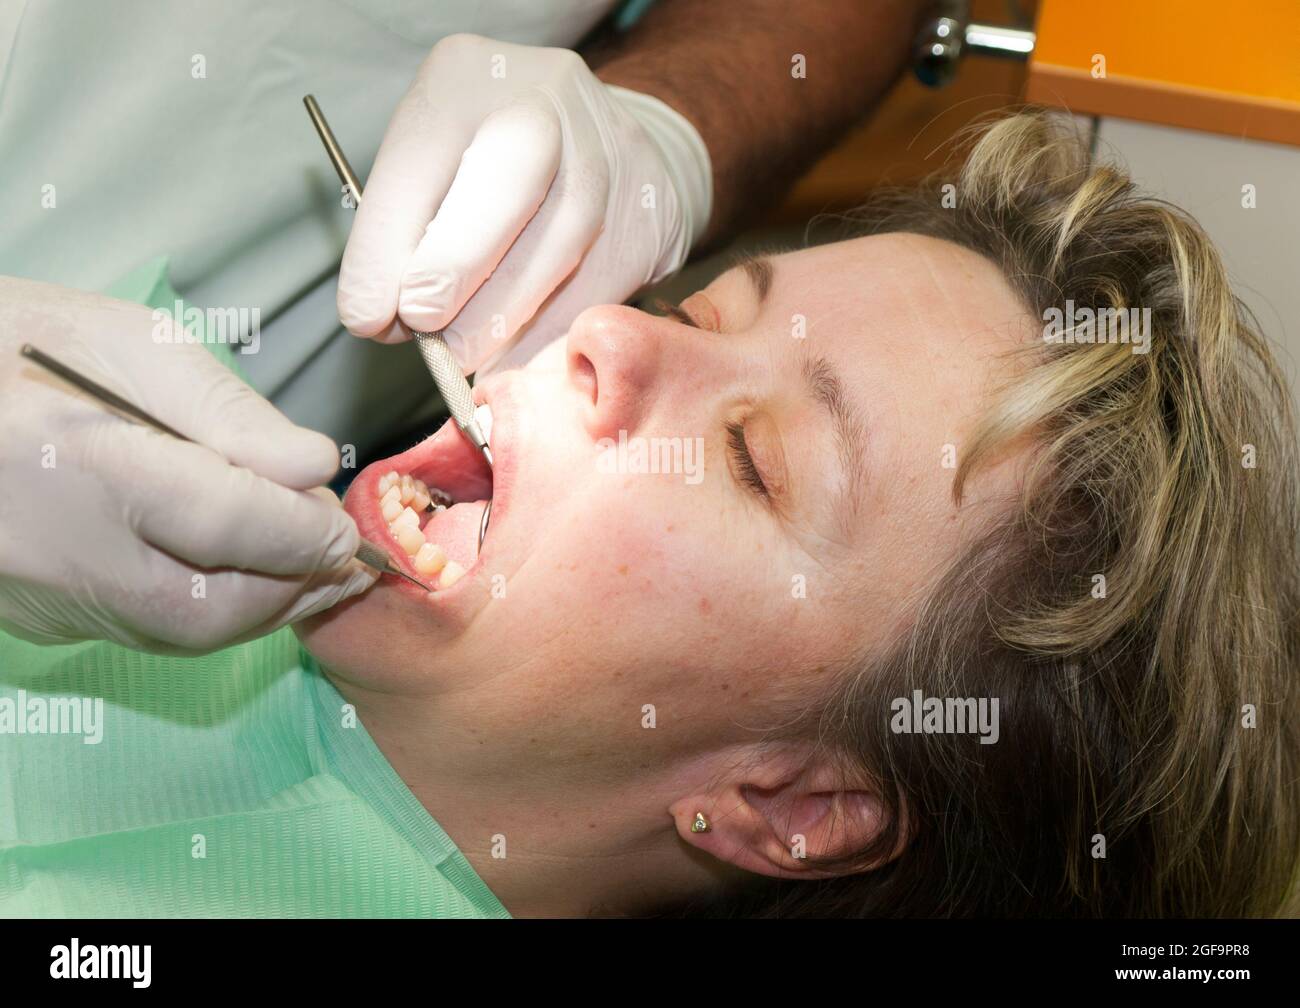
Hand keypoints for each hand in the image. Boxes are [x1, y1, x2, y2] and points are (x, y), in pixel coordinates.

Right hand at [0, 277, 376, 654]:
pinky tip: (243, 575)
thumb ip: (224, 409)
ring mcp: (34, 597)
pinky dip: (212, 610)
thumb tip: (311, 469)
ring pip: (182, 633)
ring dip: (264, 607)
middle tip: (344, 554)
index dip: (301, 530)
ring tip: (310, 566)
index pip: (222, 520)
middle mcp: (49, 550)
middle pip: (210, 605)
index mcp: (71, 462)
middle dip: (295, 585)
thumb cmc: (11, 344)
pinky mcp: (33, 618)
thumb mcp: (121, 340)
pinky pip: (145, 631)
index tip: (344, 521)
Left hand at [337, 33, 711, 374]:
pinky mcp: (651, 211)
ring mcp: (612, 151)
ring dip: (504, 313)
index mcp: (468, 76)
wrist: (598, 142)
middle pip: (510, 180)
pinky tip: (515, 355)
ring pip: (565, 239)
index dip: (385, 250)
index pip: (419, 161)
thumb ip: (405, 232)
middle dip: (456, 266)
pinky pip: (602, 283)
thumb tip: (387, 321)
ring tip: (462, 353)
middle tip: (422, 327)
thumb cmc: (485, 165)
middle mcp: (548, 99)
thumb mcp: (430, 166)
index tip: (366, 318)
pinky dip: (551, 331)